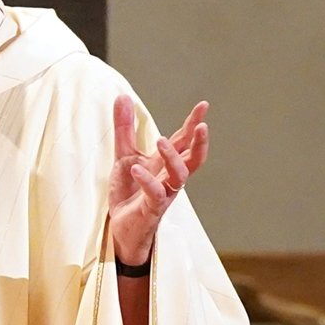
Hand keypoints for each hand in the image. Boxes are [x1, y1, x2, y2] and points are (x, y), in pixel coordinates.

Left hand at [109, 95, 207, 267]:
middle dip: (199, 142)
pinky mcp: (152, 208)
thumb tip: (123, 96)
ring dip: (172, 157)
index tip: (203, 105)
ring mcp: (164, 193)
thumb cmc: (129, 192)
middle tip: (201, 126)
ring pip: (179, 175)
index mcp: (165, 163)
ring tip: (161, 140)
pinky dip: (147, 181)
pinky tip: (135, 170)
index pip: (183, 141)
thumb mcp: (124, 155)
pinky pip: (155, 194)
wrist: (121, 228)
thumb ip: (125, 128)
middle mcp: (169, 177)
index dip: (193, 123)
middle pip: (193, 158)